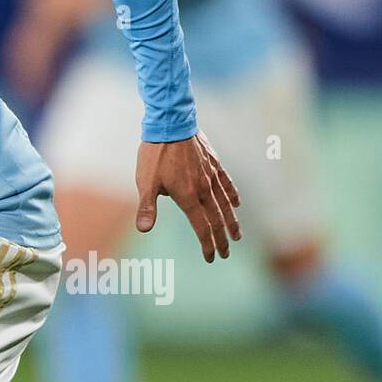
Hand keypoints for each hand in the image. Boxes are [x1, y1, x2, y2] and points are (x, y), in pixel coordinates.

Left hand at [134, 131, 241, 262]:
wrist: (170, 124)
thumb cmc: (154, 154)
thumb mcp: (145, 182)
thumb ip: (147, 207)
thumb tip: (143, 230)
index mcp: (187, 197)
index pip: (201, 227)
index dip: (207, 244)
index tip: (211, 257)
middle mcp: (203, 189)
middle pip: (217, 219)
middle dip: (222, 239)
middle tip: (226, 254)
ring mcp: (211, 176)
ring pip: (226, 203)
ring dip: (232, 221)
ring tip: (238, 235)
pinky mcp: (213, 163)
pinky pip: (227, 183)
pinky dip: (233, 195)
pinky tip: (237, 203)